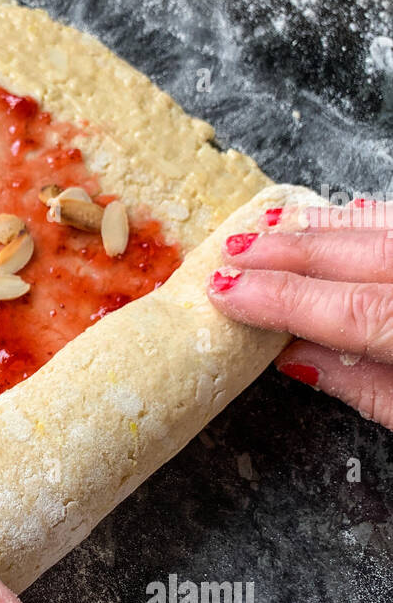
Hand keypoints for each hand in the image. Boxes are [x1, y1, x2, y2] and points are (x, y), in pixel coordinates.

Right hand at [209, 201, 392, 428]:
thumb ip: (364, 388)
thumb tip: (295, 355)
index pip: (351, 310)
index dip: (281, 298)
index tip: (225, 291)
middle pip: (362, 255)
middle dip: (289, 251)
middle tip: (232, 251)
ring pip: (384, 227)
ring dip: (323, 227)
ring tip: (269, 225)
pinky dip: (371, 217)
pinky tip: (343, 214)